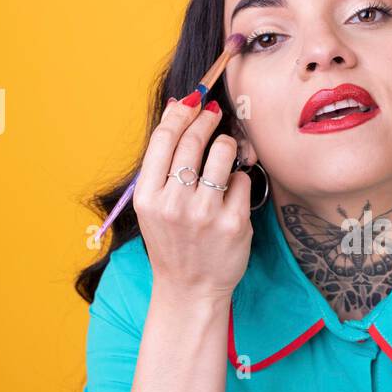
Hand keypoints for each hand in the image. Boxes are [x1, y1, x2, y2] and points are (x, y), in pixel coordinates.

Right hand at [133, 94, 253, 299]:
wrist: (190, 289)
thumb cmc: (173, 242)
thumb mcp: (154, 206)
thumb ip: (162, 163)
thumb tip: (179, 108)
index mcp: (148, 197)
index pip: (165, 138)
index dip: (182, 112)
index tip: (194, 102)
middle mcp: (174, 203)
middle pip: (194, 140)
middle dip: (207, 120)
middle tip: (214, 115)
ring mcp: (205, 214)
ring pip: (223, 152)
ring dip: (227, 146)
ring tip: (225, 154)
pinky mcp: (234, 223)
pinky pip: (243, 180)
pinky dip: (240, 180)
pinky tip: (232, 193)